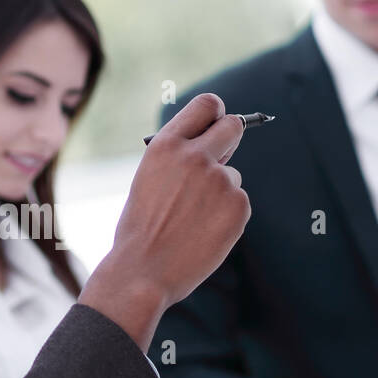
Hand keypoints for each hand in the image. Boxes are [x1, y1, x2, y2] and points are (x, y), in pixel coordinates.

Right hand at [79, 93, 250, 350]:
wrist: (142, 272)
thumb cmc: (139, 230)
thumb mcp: (148, 179)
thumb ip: (178, 159)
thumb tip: (211, 148)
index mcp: (166, 145)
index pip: (207, 105)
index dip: (215, 115)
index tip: (215, 126)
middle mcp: (195, 156)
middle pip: (234, 126)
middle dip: (231, 139)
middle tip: (220, 160)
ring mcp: (220, 180)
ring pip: (233, 175)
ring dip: (221, 192)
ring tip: (193, 220)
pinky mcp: (238, 206)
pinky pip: (238, 202)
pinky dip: (226, 216)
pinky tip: (203, 233)